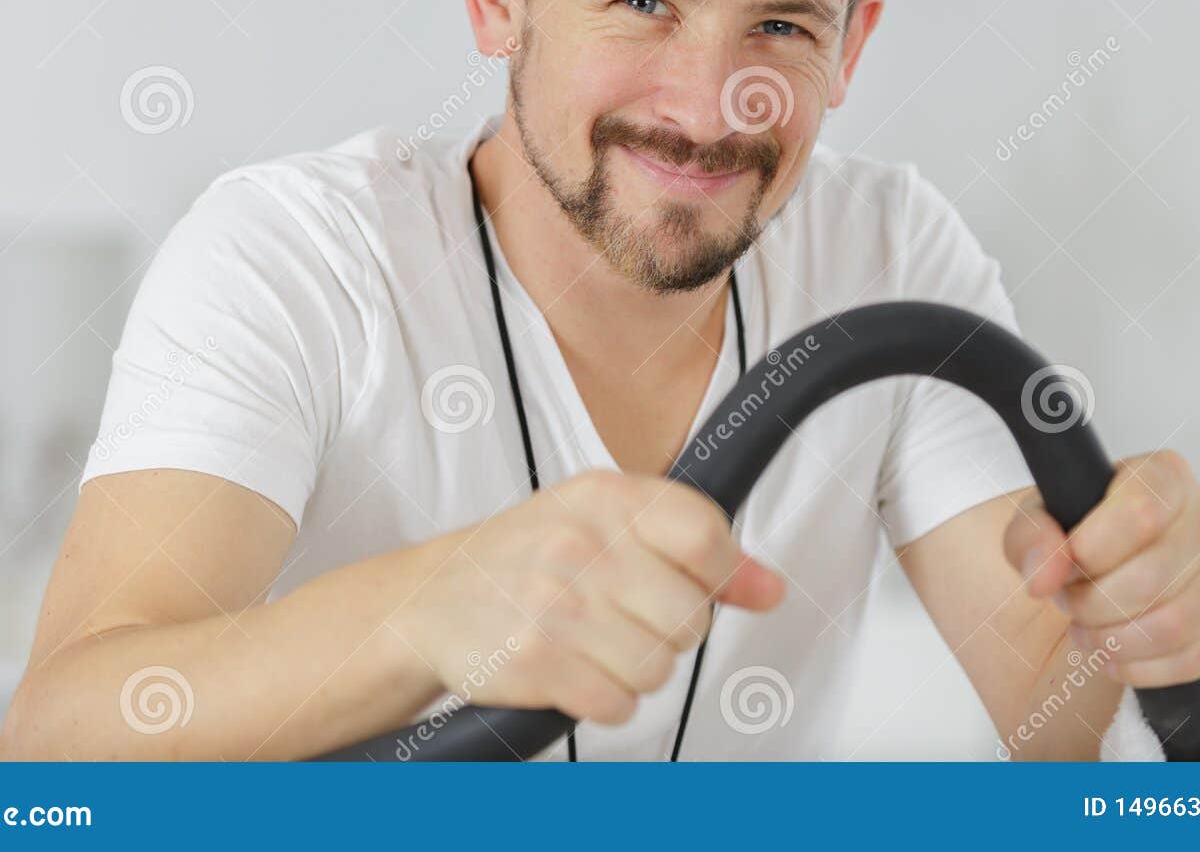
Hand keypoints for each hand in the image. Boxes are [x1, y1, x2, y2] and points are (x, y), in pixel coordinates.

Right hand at [395, 470, 785, 724]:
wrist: (429, 600)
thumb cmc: (529, 558)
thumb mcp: (607, 524)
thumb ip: (694, 548)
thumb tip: (771, 589)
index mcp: (605, 496)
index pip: (704, 535)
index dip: (721, 574)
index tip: (703, 586)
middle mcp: (581, 543)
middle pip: (690, 618)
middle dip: (667, 632)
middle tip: (623, 617)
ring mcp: (554, 603)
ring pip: (658, 668)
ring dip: (635, 670)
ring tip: (593, 643)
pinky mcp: (533, 661)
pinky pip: (617, 703)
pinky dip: (604, 699)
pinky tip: (573, 670)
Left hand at [1003, 449, 1199, 686]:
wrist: (1111, 563)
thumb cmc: (1080, 532)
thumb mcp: (1040, 519)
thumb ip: (1031, 536)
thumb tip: (1044, 575)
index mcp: (1165, 474)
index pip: (1140, 513)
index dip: (1091, 552)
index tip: (1067, 567)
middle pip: (1154, 578)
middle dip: (1094, 604)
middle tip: (1069, 604)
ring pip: (1175, 625)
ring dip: (1114, 640)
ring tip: (1086, 631)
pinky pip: (1194, 659)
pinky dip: (1140, 668)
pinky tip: (1114, 656)